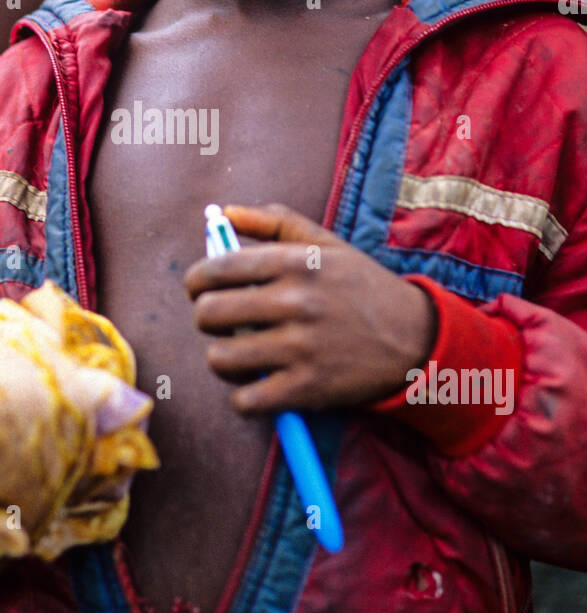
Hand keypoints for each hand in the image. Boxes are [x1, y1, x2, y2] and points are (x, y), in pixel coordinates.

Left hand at [184, 202, 436, 413]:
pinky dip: (242, 397)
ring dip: (222, 360)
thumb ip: (273, 222)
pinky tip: (257, 386)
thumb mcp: (327, 243)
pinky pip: (245, 399)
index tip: (199, 291)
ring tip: (239, 356)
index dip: (195, 282)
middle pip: (208, 314)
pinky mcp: (308, 388)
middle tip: (219, 325)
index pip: (216, 268)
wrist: (416, 338)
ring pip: (220, 359)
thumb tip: (223, 213)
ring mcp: (302, 347)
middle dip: (204, 320)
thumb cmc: (362, 288)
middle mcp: (296, 301)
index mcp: (296, 262)